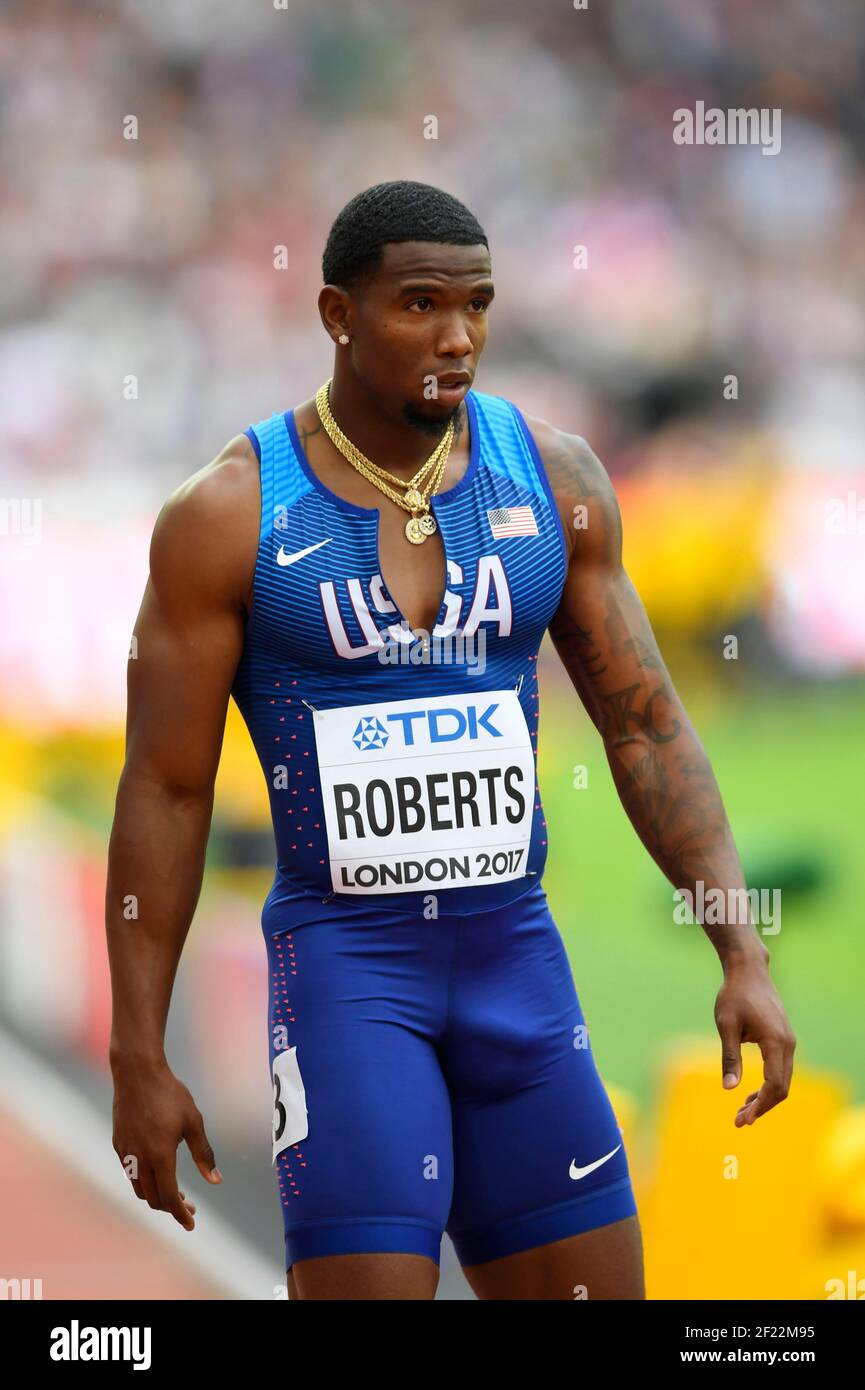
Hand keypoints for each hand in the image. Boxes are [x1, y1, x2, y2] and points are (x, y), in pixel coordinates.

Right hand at [112, 1059, 221, 1227]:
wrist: (137, 1072)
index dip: (180, 1214)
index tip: (191, 1223)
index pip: (169, 1197)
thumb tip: (215, 1181)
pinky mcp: (118, 1143)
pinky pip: (130, 1173)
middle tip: (189, 1206)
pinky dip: (143, 1181)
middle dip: (171, 1207)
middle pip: (153, 1198)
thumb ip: (204, 1154)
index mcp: (160, 1156)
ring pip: (139, 1189)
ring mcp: (126, 1152)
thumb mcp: (193, 1122)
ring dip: (155, 1196)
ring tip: (173, 1193)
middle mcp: (139, 1159)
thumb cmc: (170, 1094)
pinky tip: (156, 1171)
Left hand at [714, 956, 795, 1125]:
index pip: (774, 1085)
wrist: (748, 970)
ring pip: (783, 1080)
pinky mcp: (783, 1039)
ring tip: (742, 1111)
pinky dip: (768, 1085)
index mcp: (776, 1042)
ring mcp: (788, 1041)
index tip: (742, 1118)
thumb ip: (730, 1057)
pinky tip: (750, 1093)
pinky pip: (781, 1069)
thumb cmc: (734, 995)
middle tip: (739, 1121)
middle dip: (762, 1107)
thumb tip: (729, 1088)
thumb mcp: (726, 1026)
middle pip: (782, 1087)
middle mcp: (788, 1044)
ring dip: (765, 1098)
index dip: (760, 1105)